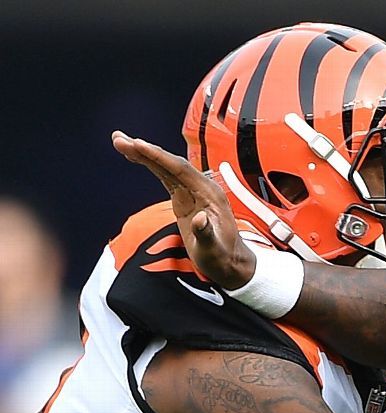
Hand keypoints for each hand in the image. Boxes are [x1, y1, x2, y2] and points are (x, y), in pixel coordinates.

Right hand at [110, 131, 254, 289]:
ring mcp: (193, 191)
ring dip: (143, 154)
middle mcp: (202, 187)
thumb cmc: (222, 257)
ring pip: (166, 167)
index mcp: (210, 194)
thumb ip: (206, 234)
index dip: (159, 157)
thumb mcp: (213, 250)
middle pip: (171, 163)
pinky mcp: (184, 197)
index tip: (138, 145)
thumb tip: (199, 219)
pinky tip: (135, 157)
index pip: (181, 169)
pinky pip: (165, 176)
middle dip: (145, 150)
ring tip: (120, 142)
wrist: (228, 263)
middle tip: (119, 139)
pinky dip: (150, 165)